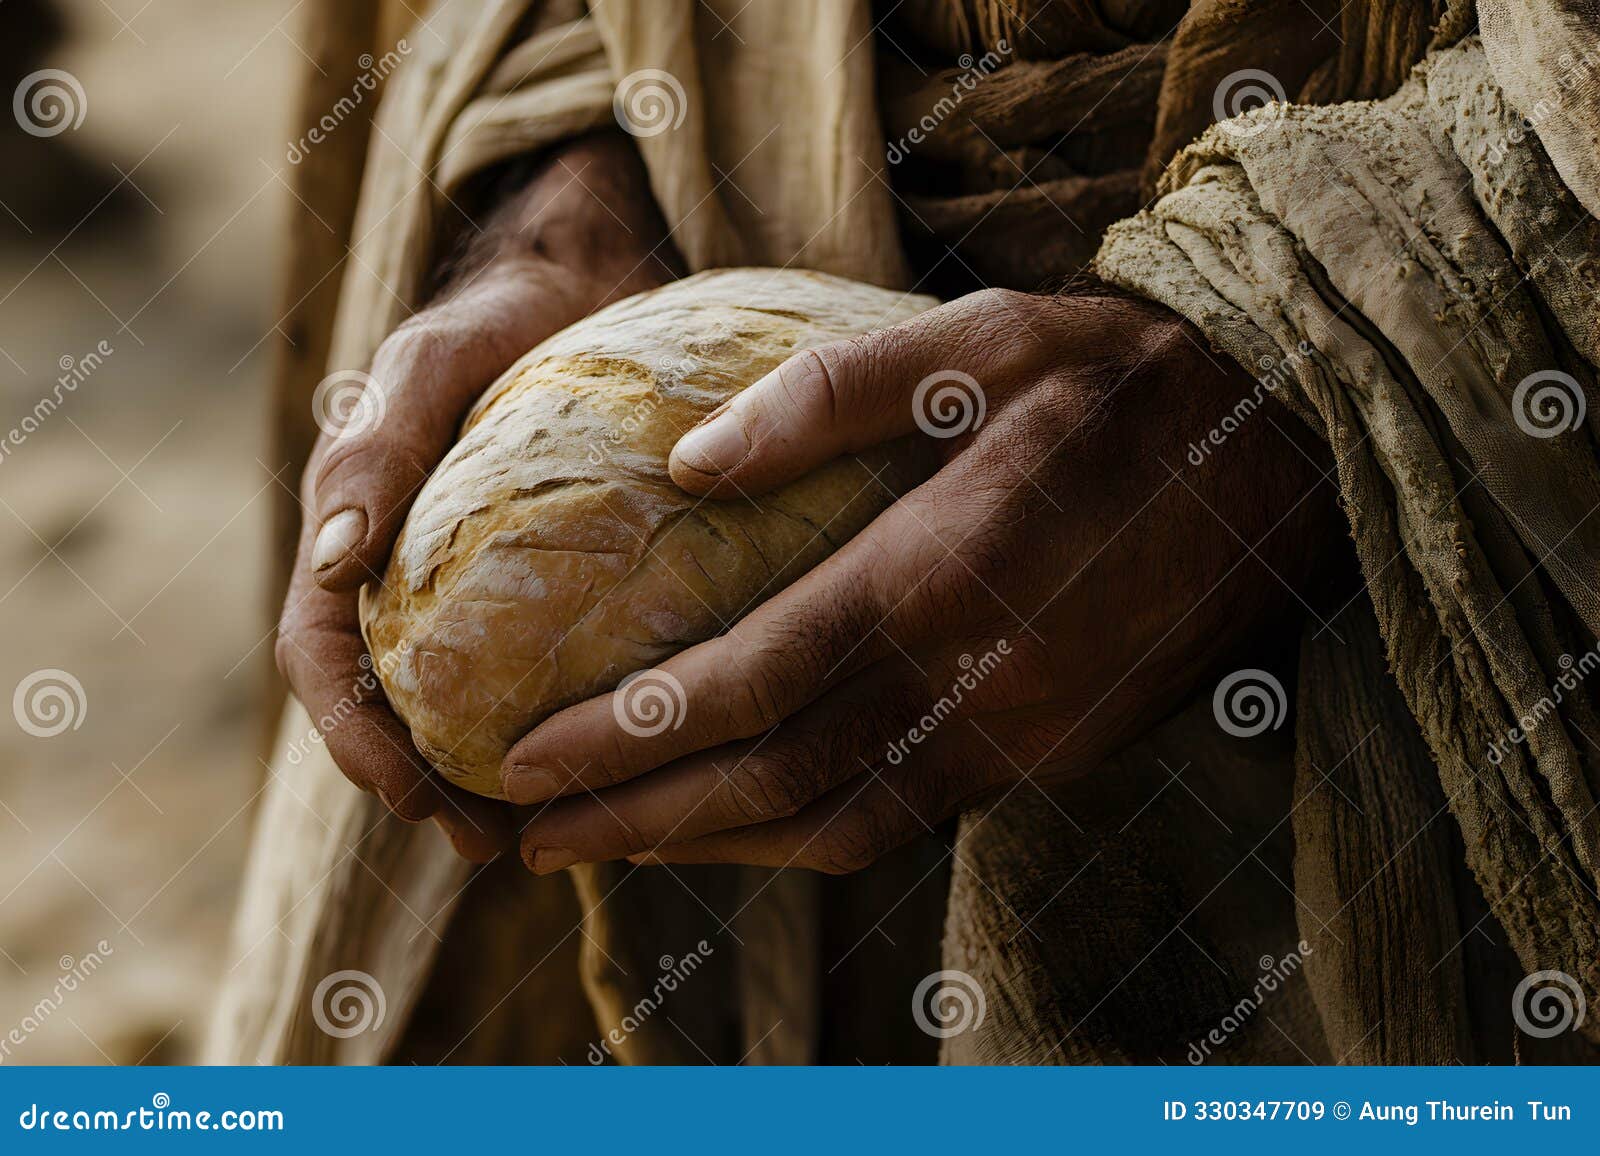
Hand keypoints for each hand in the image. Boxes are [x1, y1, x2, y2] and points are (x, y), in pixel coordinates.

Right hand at [275, 133, 679, 860]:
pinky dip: (538, 721)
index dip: (353, 734)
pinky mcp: (528, 579)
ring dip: (477, 773)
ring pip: (447, 699)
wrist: (579, 282)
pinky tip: (597, 756)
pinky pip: (519, 666)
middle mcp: (396, 568)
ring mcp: (459, 579)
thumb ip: (377, 446)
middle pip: (380, 701)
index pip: (319, 655)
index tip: (411, 793)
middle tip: (488, 842)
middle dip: (417, 782)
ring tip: (539, 830)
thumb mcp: (433, 359)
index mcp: (352, 530)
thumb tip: (332, 561)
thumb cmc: (501, 314)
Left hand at [502, 287, 1339, 872]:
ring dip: (713, 848)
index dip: (627, 738)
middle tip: (523, 840)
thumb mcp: (987, 338)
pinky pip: (909, 821)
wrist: (1293, 461)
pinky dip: (809, 833)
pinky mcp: (1054, 756)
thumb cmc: (1129, 381)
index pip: (749, 686)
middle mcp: (973, 683)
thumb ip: (833, 394)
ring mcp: (1020, 736)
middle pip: (774, 786)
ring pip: (840, 827)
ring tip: (608, 846)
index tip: (520, 761)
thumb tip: (689, 461)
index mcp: (940, 576)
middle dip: (638, 821)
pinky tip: (749, 819)